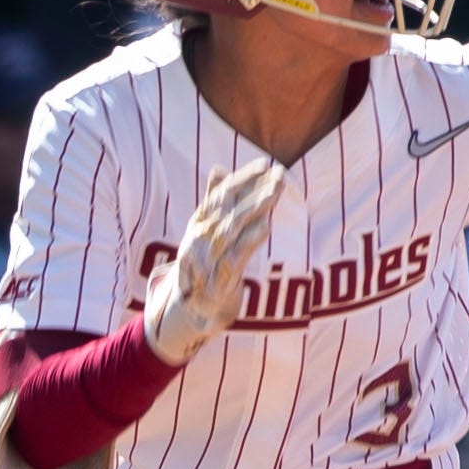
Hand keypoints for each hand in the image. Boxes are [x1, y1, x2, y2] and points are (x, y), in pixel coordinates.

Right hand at [142, 158, 283, 363]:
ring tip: (276, 192)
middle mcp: (201, 235)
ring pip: (234, 226)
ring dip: (256, 208)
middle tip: (279, 174)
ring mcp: (209, 256)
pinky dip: (249, 239)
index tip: (265, 163)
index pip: (223, 193)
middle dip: (256, 189)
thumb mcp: (204, 229)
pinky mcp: (218, 277)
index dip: (243, 177)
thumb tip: (218, 168)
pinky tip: (265, 225)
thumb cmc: (202, 262)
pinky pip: (235, 254)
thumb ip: (212, 199)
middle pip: (231, 207)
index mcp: (200, 221)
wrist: (190, 306)